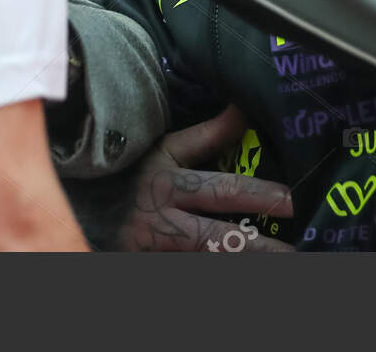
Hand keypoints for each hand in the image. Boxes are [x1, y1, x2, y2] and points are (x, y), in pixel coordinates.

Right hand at [110, 106, 293, 251]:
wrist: (80, 203)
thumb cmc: (129, 170)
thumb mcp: (164, 149)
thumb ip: (207, 134)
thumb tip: (244, 109)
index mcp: (168, 182)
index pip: (221, 189)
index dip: (258, 195)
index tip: (291, 201)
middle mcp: (162, 220)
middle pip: (219, 237)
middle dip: (260, 245)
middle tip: (295, 250)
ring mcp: (153, 248)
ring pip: (206, 257)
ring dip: (241, 259)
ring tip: (282, 261)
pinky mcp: (145, 262)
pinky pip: (188, 265)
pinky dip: (214, 266)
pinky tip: (241, 267)